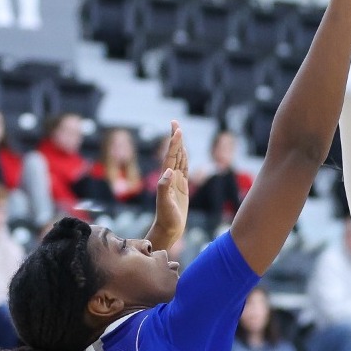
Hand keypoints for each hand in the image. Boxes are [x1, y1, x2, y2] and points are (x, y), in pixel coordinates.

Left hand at [149, 120, 189, 251]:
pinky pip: (185, 169)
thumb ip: (164, 187)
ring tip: (179, 132)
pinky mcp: (182, 187)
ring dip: (180, 146)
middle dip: (175, 138)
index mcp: (167, 178)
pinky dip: (185, 159)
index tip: (177, 130)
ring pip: (179, 159)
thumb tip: (169, 171)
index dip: (174, 143)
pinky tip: (185, 153)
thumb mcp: (164, 204)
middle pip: (174, 153)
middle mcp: (170, 177)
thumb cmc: (166, 218)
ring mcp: (176, 181)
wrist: (168, 229)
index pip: (171, 156)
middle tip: (175, 122)